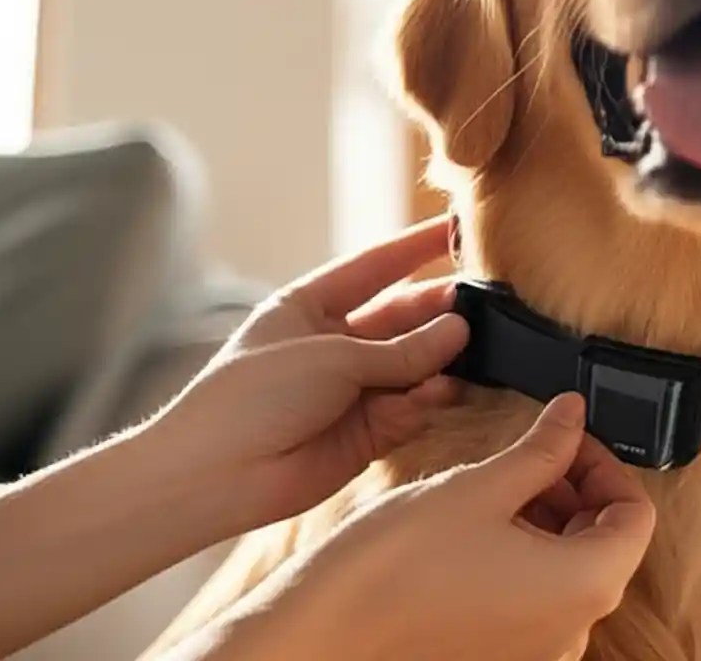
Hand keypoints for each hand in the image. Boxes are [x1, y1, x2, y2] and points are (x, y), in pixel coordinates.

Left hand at [151, 216, 468, 528]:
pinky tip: (432, 397)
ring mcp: (351, 390)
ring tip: (464, 359)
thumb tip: (461, 330)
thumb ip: (402, 349)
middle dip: (439, 314)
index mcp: (309, 307)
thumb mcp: (332, 356)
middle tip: (482, 309)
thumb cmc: (255, 396)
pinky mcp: (366, 434)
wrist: (218, 474)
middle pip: (402, 319)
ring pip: (413, 367)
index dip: (416, 247)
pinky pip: (410, 409)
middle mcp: (334, 345)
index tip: (458, 227)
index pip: (374, 267)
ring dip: (438, 364)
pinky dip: (425, 403)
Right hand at [173, 395, 656, 660]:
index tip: (568, 438)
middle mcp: (572, 628)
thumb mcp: (480, 486)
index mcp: (584, 585)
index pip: (637, 515)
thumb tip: (574, 415)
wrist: (323, 633)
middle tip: (531, 454)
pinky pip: (537, 599)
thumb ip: (542, 449)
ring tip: (497, 486)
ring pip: (570, 571)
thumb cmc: (394, 567)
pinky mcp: (503, 655)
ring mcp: (537, 649)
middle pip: (606, 544)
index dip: (605, 465)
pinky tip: (480, 528)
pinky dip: (525, 557)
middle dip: (575, 489)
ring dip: (548, 520)